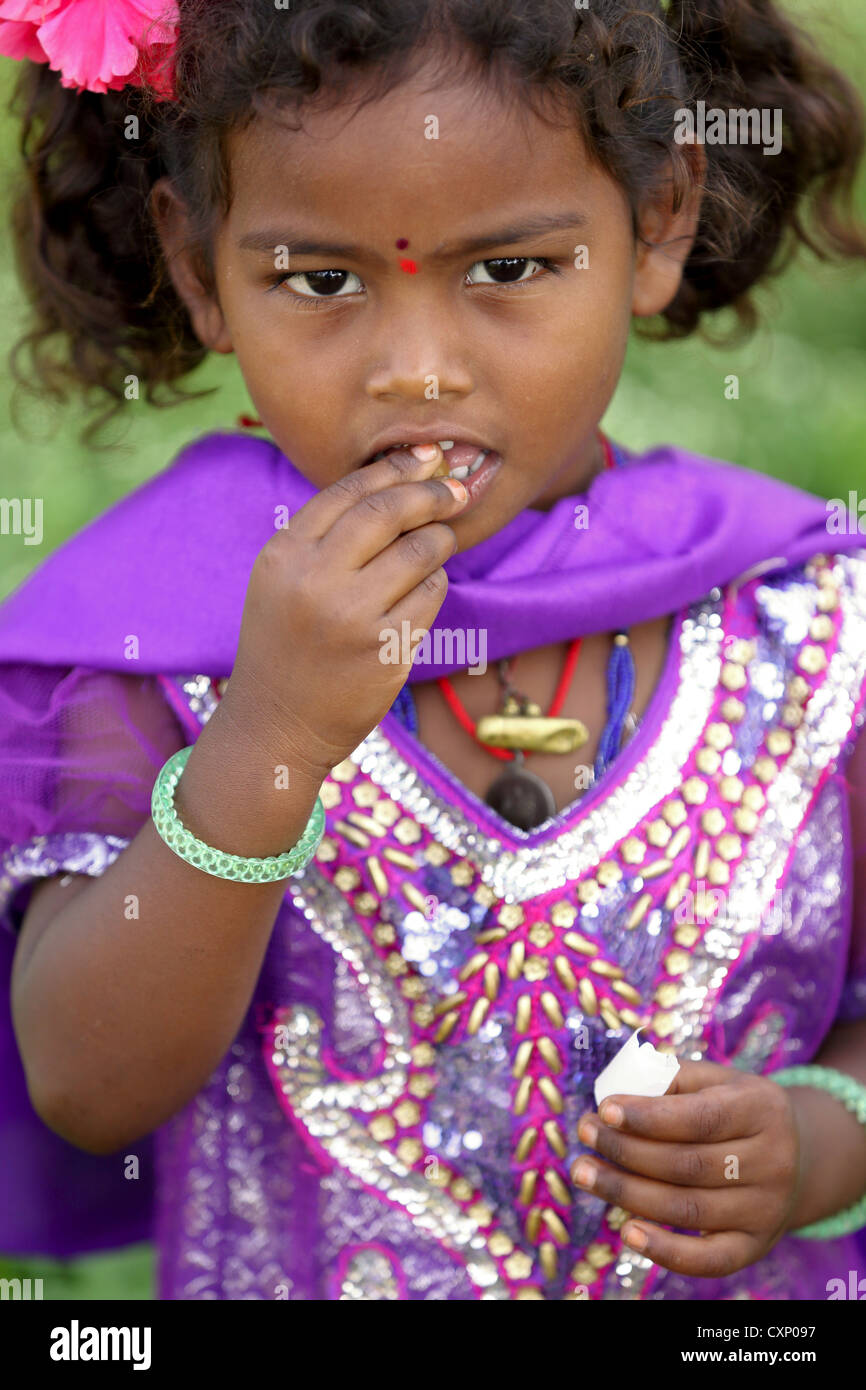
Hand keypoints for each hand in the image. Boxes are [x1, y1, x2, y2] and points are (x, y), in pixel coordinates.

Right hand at [224, 444, 467, 778]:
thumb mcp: (280, 582)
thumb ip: (323, 537)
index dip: (394, 468)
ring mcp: (352, 616)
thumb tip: (397, 483)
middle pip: (389, 511)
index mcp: (283, 555)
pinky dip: (434, 584)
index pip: (348, 491)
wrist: (276, 726)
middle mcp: (314, 580)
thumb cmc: (285, 645)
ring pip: (420, 551)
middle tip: (454, 489)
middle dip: (430, 493)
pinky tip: (422, 589)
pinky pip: (430, 595)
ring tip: (439, 541)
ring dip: (439, 540)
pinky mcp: (386, 649)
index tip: (425, 457)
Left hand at [570, 1060, 803, 1277]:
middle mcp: (772, 1162)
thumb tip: (615, 1094)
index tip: (604, 1109)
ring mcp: (766, 1209)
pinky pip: (710, 1260)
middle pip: (687, 1165)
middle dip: (625, 1151)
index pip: (700, 1118)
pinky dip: (666, 1252)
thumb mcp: (717, 1080)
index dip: (648, 1116)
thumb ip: (671, 1080)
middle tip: (584, 1136)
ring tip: (585, 1174)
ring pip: (688, 1209)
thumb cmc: (736, 1108)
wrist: (797, 1155)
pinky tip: (626, 1232)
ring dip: (627, 1194)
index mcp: (761, 1109)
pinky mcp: (755, 1246)